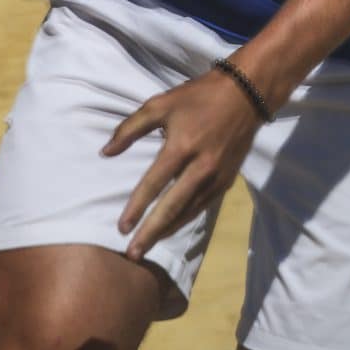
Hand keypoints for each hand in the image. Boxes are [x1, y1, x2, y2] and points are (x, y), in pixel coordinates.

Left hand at [102, 70, 264, 260]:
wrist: (244, 97)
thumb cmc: (195, 98)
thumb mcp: (158, 105)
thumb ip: (129, 129)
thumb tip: (105, 152)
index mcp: (181, 148)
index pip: (153, 185)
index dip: (136, 208)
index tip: (121, 227)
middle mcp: (201, 168)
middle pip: (172, 208)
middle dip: (151, 232)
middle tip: (133, 253)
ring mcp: (217, 177)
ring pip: (189, 211)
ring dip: (168, 230)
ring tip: (148, 245)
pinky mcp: (228, 181)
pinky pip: (203, 206)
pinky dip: (186, 219)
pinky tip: (172, 228)